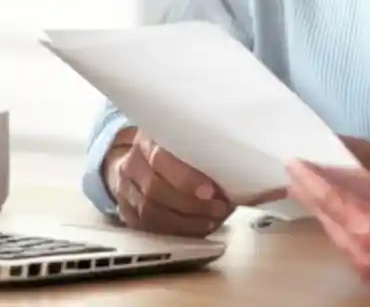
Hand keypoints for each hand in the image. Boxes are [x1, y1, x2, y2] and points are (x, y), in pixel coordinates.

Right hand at [103, 129, 232, 236]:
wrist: (141, 158)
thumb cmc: (173, 148)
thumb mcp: (188, 138)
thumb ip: (206, 150)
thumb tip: (244, 171)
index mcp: (149, 138)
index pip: (161, 158)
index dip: (186, 178)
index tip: (211, 191)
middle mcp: (133, 162)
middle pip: (156, 189)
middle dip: (192, 205)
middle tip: (219, 209)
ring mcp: (125, 188)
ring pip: (151, 212)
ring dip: (186, 222)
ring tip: (212, 221)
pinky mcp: (126, 210)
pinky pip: (148, 227)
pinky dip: (176, 231)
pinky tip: (196, 228)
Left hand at [285, 160, 369, 298]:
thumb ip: (367, 181)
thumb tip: (334, 172)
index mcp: (369, 224)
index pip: (324, 196)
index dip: (305, 177)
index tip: (291, 162)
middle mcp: (362, 252)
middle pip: (325, 217)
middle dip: (311, 194)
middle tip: (299, 173)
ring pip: (336, 235)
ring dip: (328, 213)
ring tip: (320, 190)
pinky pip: (351, 251)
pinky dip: (345, 231)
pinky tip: (348, 217)